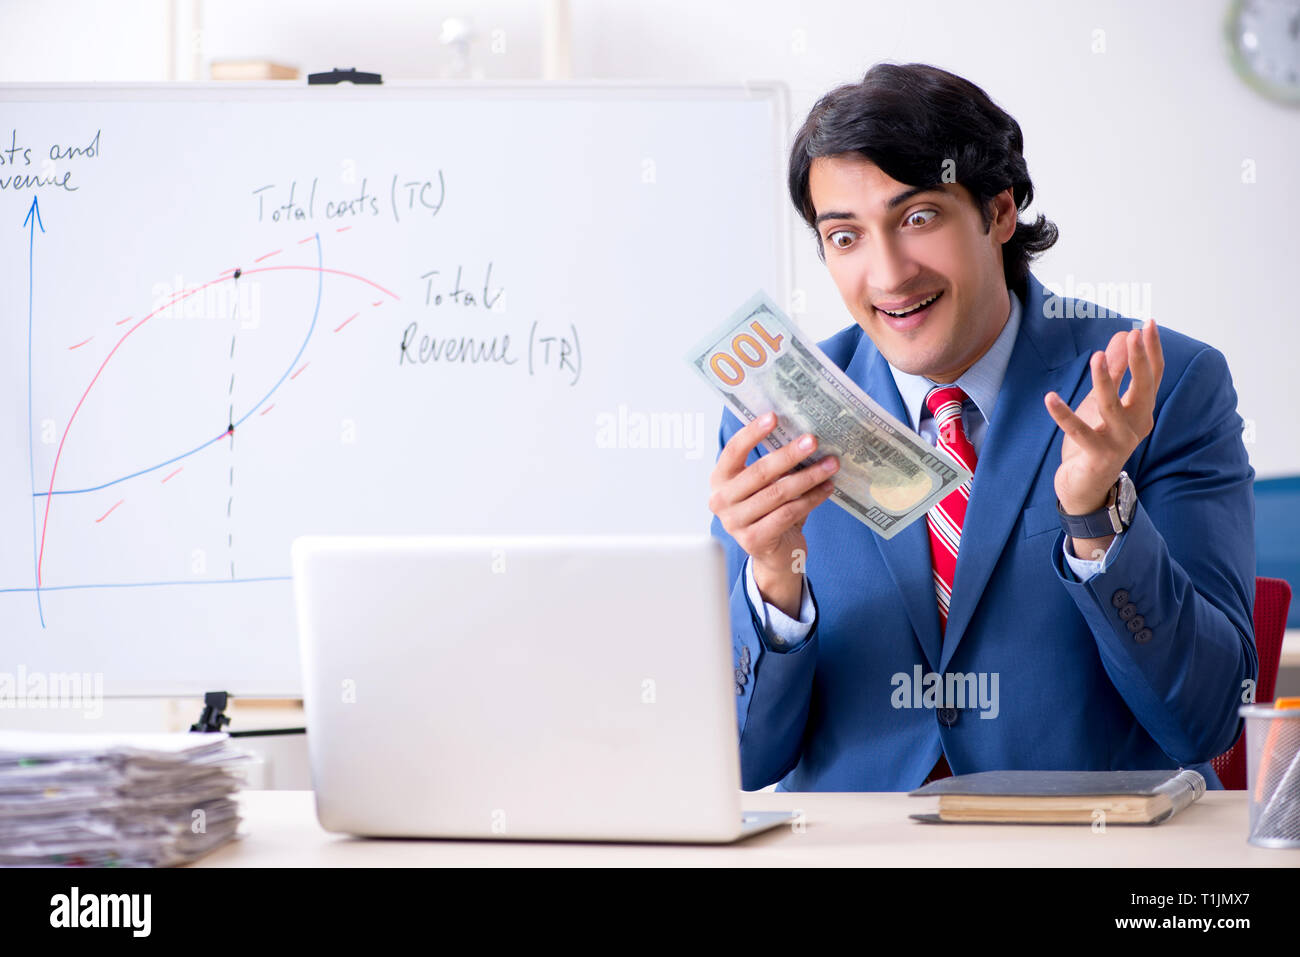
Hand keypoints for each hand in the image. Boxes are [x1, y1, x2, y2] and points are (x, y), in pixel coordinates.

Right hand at [709, 411, 838, 617]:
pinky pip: (787, 514)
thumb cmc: (769, 511)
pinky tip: (826, 489)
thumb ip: (774, 464)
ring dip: (808, 476)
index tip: (773, 417)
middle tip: (813, 441)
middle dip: (790, 454)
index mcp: (720, 480)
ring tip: (830, 465)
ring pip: (777, 493)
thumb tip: (803, 436)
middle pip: (759, 471)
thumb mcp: (765, 485)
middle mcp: (721, 501)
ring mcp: (734, 523)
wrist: (773, 554)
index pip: (733, 451)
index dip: (752, 433)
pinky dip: (810, 499)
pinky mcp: (753, 540)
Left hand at [1044, 319, 1163, 518]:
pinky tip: (1050, 398)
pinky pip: (1079, 432)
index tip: (1149, 323)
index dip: (1152, 350)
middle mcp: (1137, 425)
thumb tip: (1123, 336)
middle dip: (1140, 361)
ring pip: (1112, 407)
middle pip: (1143, 389)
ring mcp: (1119, 442)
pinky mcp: (1097, 456)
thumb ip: (1116, 370)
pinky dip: (1064, 415)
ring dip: (1104, 382)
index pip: (1153, 376)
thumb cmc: (1097, 440)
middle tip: (1135, 334)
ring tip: (1095, 357)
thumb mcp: (1105, 401)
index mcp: (1141, 410)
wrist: (1086, 486)